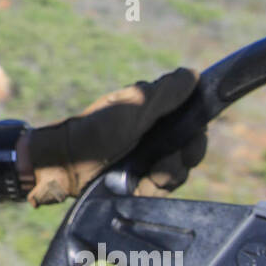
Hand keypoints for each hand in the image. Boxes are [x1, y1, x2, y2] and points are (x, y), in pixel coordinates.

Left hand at [27, 68, 207, 206]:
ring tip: (148, 172)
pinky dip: (154, 187)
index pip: (193, 124)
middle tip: (169, 159)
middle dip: (185, 157)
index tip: (194, 136)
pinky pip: (161, 190)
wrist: (67, 163)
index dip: (198, 133)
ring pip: (178, 173)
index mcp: (156, 114)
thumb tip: (194, 74)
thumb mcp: (133, 107)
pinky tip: (140, 184)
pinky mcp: (140, 184)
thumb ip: (164, 93)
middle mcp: (155, 138)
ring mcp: (148, 162)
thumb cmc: (96, 129)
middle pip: (190, 151)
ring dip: (168, 174)